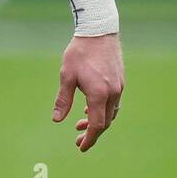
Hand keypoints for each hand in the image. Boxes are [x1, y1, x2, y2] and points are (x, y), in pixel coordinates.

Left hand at [52, 33, 123, 151]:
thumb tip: (57, 120)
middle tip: (78, 139)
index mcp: (99, 94)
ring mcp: (118, 87)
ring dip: (97, 122)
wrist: (99, 30)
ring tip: (80, 124)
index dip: (89, 139)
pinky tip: (89, 108)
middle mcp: (112, 93)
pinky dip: (103, 110)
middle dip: (92, 133)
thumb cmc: (79, 52)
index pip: (96, 125)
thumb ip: (63, 100)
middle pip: (105, 122)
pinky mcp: (120, 80)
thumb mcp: (66, 76)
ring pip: (111, 113)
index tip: (81, 147)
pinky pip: (114, 102)